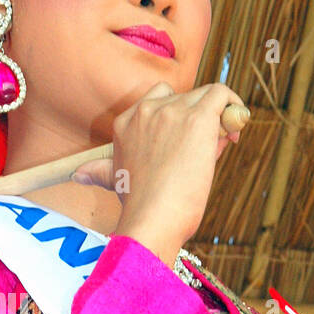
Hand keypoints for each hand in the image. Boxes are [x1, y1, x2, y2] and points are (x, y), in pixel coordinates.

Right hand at [72, 82, 248, 257]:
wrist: (152, 219)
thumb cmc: (138, 207)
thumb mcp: (114, 182)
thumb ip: (100, 172)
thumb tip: (78, 175)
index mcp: (125, 123)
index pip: (157, 102)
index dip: (175, 118)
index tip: (183, 143)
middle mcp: (147, 111)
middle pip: (182, 99)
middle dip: (197, 118)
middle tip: (206, 147)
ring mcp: (172, 112)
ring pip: (204, 96)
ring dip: (217, 116)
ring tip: (222, 143)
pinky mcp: (198, 118)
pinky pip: (222, 94)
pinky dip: (234, 105)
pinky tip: (235, 128)